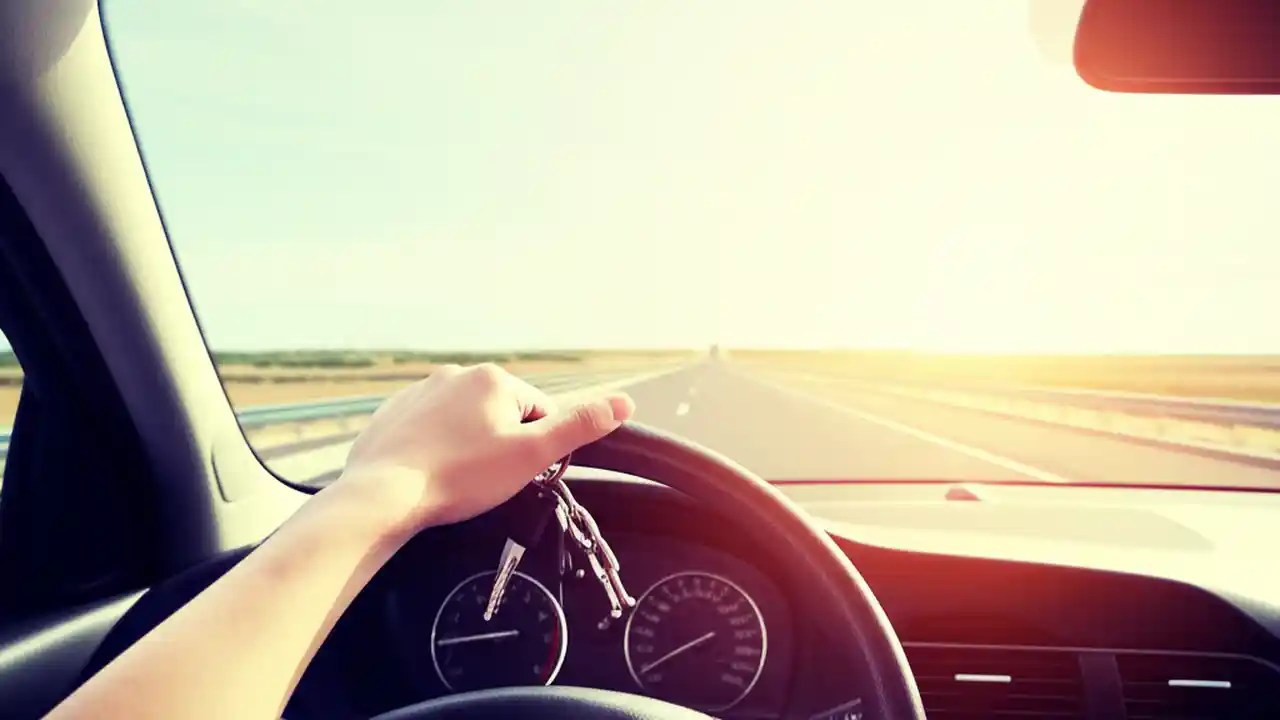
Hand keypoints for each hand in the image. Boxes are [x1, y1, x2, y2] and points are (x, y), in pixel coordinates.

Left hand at [336, 364, 634, 535]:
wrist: (382, 495)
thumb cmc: (459, 477)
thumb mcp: (531, 456)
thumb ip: (579, 427)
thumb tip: (624, 403)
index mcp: (494, 379)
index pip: (538, 413)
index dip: (536, 448)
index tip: (516, 473)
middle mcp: (456, 374)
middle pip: (501, 415)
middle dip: (501, 445)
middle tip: (485, 480)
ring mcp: (420, 392)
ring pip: (463, 422)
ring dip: (468, 447)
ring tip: (455, 480)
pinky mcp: (393, 414)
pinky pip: (429, 430)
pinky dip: (435, 450)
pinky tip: (429, 475)